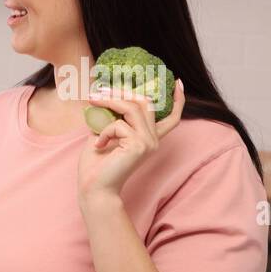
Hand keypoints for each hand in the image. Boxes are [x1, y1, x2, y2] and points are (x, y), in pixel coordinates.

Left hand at [78, 79, 184, 204]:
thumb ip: (110, 118)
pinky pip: (118, 124)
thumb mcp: (104, 135)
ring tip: (92, 101)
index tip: (177, 82)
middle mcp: (153, 139)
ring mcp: (148, 142)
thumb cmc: (96, 166)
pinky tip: (98, 145)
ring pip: (132, 108)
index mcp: (149, 138)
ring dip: (110, 101)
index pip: (172, 117)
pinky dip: (103, 131)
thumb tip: (104, 97)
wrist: (94, 189)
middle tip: (98, 91)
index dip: (178, 100)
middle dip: (121, 92)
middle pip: (144, 103)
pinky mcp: (139, 145)